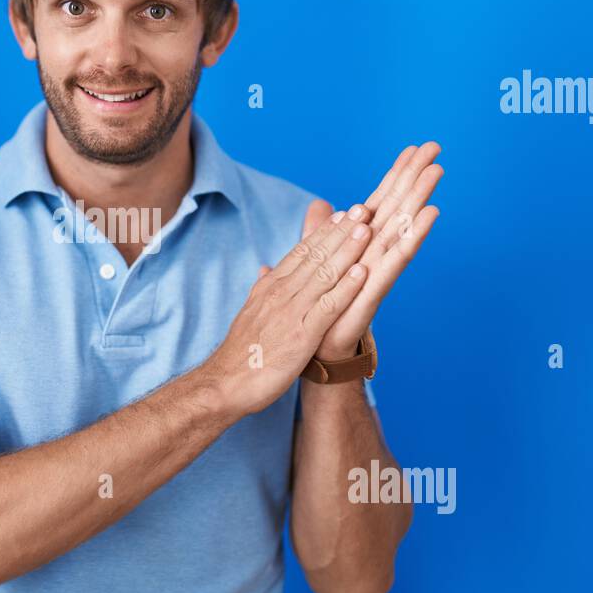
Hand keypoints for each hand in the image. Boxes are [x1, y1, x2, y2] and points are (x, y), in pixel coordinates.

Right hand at [204, 204, 373, 417]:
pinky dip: (347, 288)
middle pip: (315, 256)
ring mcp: (291, 313)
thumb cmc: (241, 353)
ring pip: (324, 274)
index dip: (323, 232)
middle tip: (362, 209)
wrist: (225, 384)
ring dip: (347, 250)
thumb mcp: (251, 313)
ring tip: (366, 229)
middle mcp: (281, 294)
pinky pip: (328, 307)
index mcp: (270, 288)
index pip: (300, 252)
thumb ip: (263, 289)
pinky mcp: (301, 335)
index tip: (342, 214)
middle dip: (341, 231)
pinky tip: (363, 272)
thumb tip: (266, 268)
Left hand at [315, 142, 443, 360]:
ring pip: (400, 228)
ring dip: (419, 199)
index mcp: (360, 245)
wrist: (317, 352)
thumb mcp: (315, 261)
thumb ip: (320, 232)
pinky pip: (394, 261)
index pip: (381, 202)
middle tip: (435, 147)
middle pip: (397, 208)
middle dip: (415, 177)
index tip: (414, 147)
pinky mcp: (373, 291)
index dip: (396, 175)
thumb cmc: (322, 308)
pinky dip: (411, 237)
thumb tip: (322, 204)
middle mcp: (373, 254)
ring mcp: (376, 271)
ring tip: (436, 172)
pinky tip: (427, 216)